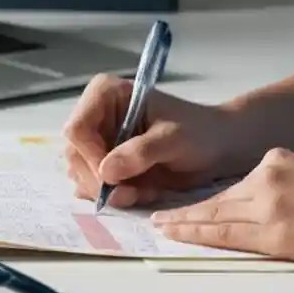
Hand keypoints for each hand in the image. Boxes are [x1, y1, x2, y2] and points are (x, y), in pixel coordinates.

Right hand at [62, 74, 242, 208]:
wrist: (218, 147)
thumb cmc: (199, 132)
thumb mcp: (173, 139)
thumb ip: (140, 152)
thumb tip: (105, 171)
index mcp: (107, 94)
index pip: (77, 128)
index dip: (90, 156)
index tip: (114, 178)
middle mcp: (97, 116)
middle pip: (75, 155)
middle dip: (100, 182)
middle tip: (132, 194)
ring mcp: (100, 142)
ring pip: (81, 175)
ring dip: (110, 192)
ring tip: (145, 190)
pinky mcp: (108, 165)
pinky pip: (95, 188)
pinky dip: (116, 198)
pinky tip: (144, 192)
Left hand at [150, 148, 293, 266]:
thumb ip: (281, 183)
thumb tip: (255, 202)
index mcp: (277, 159)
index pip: (233, 184)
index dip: (205, 198)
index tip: (183, 204)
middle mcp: (267, 176)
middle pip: (217, 199)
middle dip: (184, 210)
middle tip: (155, 216)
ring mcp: (269, 205)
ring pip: (215, 216)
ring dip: (184, 223)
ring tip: (160, 227)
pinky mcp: (275, 233)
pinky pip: (227, 235)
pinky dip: (199, 235)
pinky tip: (181, 235)